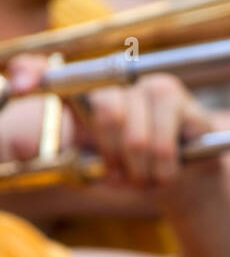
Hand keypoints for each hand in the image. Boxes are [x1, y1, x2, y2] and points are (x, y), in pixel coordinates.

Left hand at [6, 54, 215, 188]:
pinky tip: (166, 173)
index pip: (59, 75)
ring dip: (142, 172)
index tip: (20, 86)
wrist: (184, 183)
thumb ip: (73, 156)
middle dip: (116, 156)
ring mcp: (151, 84)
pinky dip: (162, 172)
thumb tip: (29, 150)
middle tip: (124, 176)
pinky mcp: (179, 99)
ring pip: (137, 137)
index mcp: (93, 94)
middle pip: (107, 110)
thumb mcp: (101, 167)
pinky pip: (163, 145)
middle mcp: (119, 81)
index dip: (35, 73)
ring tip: (148, 179)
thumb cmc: (138, 171)